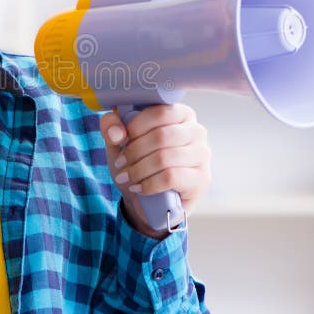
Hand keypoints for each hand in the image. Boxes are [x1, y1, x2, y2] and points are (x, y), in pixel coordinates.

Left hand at [100, 104, 210, 237]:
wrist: (151, 201)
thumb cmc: (139, 163)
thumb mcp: (119, 143)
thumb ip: (112, 128)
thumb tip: (116, 132)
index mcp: (180, 113)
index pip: (159, 112)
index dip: (135, 127)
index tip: (121, 140)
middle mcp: (196, 131)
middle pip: (162, 136)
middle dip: (134, 151)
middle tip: (120, 162)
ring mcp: (202, 155)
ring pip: (165, 158)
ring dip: (139, 170)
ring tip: (126, 177)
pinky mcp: (201, 179)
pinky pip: (171, 177)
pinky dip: (149, 184)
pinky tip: (139, 188)